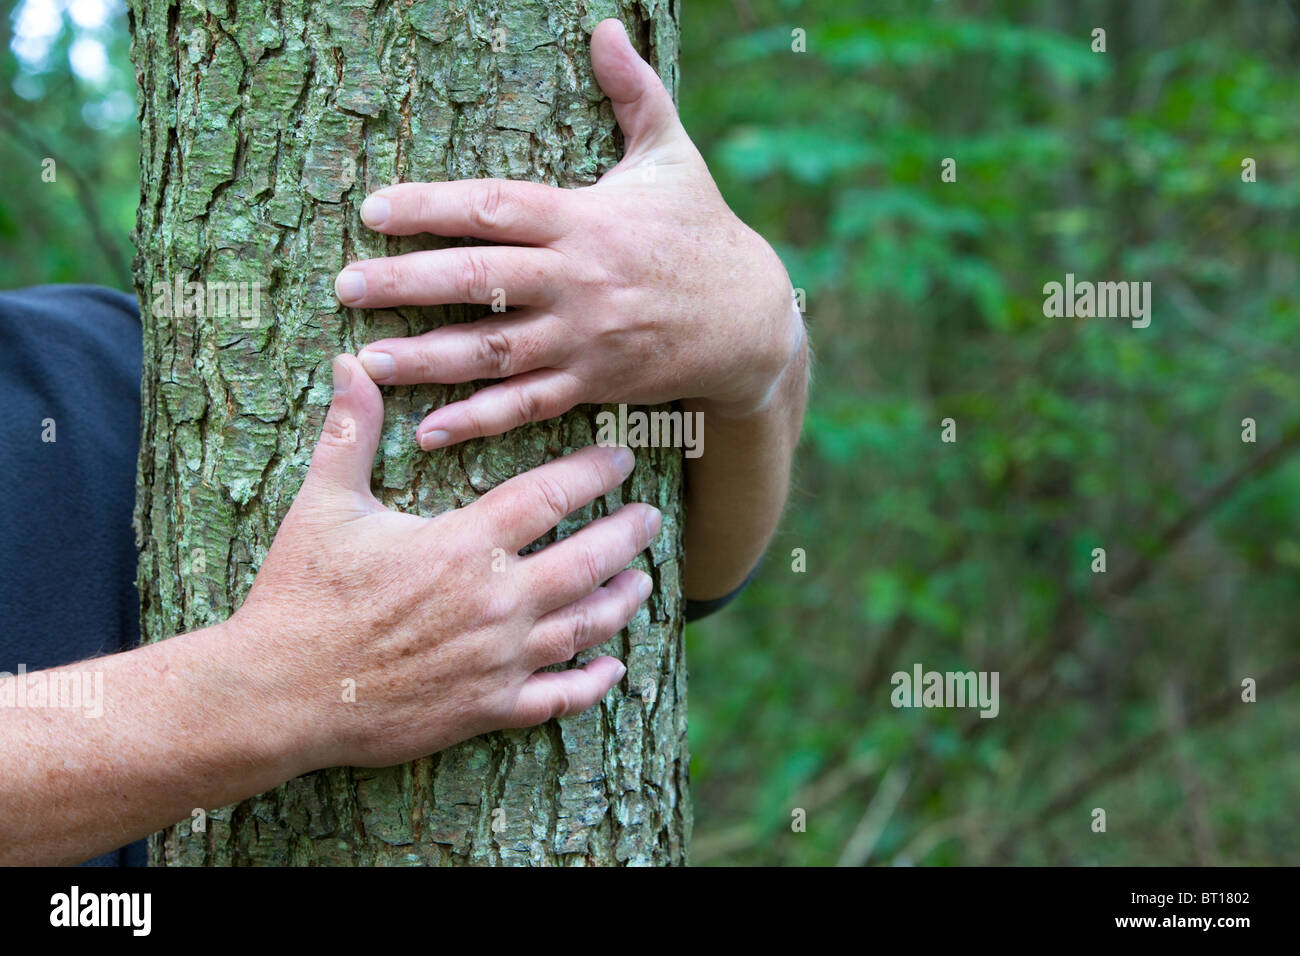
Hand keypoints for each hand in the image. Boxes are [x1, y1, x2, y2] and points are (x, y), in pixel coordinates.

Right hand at [233, 354, 660, 769]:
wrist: (276, 695)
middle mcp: (495, 601)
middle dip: (627, 534)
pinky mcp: (487, 710)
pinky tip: (612, 667)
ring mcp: (498, 660)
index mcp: (463, 544)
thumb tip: (352, 363)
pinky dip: (592, 682)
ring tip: (642, 581)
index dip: (592, 471)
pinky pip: (558, 698)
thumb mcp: (323, 505)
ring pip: (585, 627)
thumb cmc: (299, 597)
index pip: (550, 495)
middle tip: (650, 517)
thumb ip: (352, 432)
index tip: (620, 456)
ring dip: (621, 602)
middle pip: (588, 560)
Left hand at [332, 18, 804, 449]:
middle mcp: (579, 281)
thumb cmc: (700, 230)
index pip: (495, 206)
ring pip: (494, 351)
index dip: (430, 207)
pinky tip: (430, 428)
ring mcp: (584, 338)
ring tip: (367, 361)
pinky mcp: (594, 383)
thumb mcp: (672, 156)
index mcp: (586, 219)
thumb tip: (605, 27)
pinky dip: (479, 420)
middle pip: (479, 279)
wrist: (750, 319)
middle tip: (343, 285)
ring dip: (427, 358)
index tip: (373, 209)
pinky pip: (529, 406)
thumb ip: (634, 94)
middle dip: (406, 283)